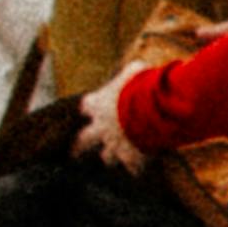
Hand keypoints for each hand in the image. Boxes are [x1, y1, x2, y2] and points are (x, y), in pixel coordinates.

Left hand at [84, 25, 197, 176]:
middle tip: (76, 151)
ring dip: (111, 157)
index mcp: (99, 105)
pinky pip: (132, 168)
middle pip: (82, 140)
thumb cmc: (141, 87)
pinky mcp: (129, 157)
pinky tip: (140, 171)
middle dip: (81, 145)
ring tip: (115, 161)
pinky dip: (136, 169)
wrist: (148, 111)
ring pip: (105, 158)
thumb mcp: (138, 71)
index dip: (92, 107)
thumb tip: (152, 55)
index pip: (87, 107)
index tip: (92, 108)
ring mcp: (114, 144)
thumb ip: (138, 69)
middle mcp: (100, 127)